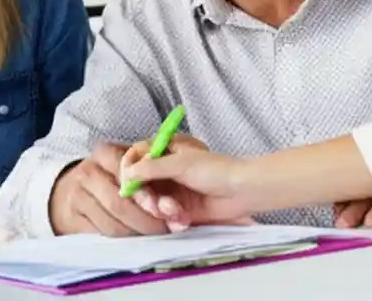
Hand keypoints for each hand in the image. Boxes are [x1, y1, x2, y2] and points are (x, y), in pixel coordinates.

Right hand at [49, 142, 170, 236]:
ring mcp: (77, 197)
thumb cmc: (110, 177)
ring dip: (137, 234)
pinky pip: (101, 236)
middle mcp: (87, 173)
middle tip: (167, 229)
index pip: (128, 175)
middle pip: (119, 204)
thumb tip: (171, 205)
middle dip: (146, 221)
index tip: (165, 210)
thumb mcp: (127, 166)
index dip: (148, 196)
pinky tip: (135, 239)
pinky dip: (122, 242)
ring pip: (112, 224)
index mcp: (104, 153)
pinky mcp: (71, 220)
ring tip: (156, 236)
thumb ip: (148, 177)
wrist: (70, 191)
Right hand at [118, 134, 254, 230]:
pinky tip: (183, 220)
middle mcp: (164, 170)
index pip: (134, 158)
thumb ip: (152, 167)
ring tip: (176, 211)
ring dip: (161, 209)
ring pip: (150, 203)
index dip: (128, 171)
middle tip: (154, 205)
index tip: (129, 184)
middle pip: (138, 184)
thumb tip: (128, 173)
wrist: (243, 191)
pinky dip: (171, 219)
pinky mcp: (178, 208)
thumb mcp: (181, 164)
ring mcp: (170, 190)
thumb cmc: (216, 170)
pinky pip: (163, 216)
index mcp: (164, 151)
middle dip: (145, 197)